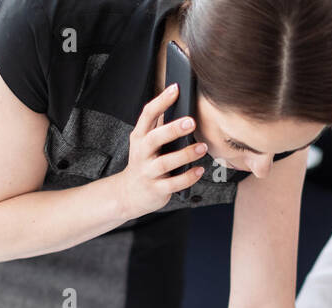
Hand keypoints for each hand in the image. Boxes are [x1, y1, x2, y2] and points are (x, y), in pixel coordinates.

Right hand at [114, 84, 206, 218]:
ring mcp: (148, 172)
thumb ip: (158, 123)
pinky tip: (199, 170)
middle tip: (191, 121)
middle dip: (172, 129)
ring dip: (185, 154)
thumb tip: (175, 98)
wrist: (129, 193)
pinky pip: (173, 184)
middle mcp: (141, 153)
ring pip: (166, 163)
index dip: (161, 101)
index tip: (175, 88)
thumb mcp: (145, 141)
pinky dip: (188, 177)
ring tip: (202, 147)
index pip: (147, 115)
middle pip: (155, 138)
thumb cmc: (144, 162)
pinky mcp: (156, 189)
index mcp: (140, 137)